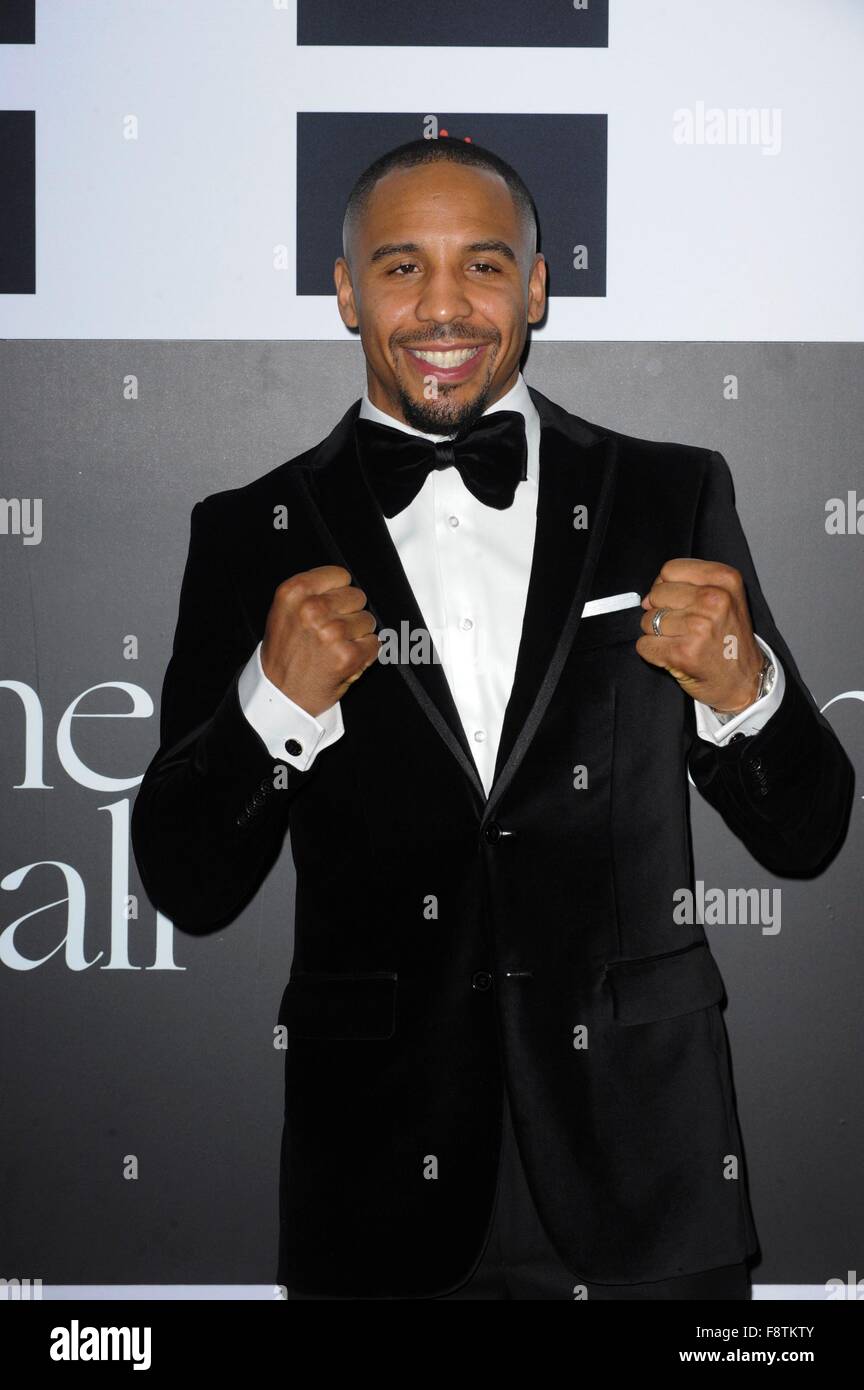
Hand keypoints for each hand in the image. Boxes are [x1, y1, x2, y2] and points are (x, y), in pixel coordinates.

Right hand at [260, 565, 378, 717]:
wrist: (280, 695)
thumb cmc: (284, 656)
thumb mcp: (284, 612)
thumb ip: (312, 593)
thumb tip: (345, 583)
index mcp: (294, 593)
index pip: (340, 575)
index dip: (338, 591)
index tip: (331, 605)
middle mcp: (312, 609)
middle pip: (357, 596)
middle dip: (349, 613)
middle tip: (330, 632)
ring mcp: (332, 632)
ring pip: (367, 620)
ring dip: (356, 635)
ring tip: (334, 648)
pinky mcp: (348, 655)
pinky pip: (375, 643)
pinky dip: (365, 654)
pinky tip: (344, 660)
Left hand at [637, 559, 762, 712]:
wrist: (745, 681)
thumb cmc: (729, 640)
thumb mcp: (725, 598)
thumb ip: (688, 585)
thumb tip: (646, 597)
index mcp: (725, 580)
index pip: (670, 569)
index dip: (667, 586)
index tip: (679, 602)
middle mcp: (714, 600)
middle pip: (656, 594)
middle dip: (661, 612)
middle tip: (684, 628)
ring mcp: (698, 627)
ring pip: (648, 621)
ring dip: (658, 635)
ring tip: (682, 642)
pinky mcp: (683, 652)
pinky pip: (644, 645)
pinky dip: (653, 653)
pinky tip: (674, 656)